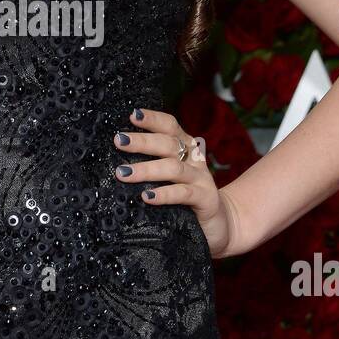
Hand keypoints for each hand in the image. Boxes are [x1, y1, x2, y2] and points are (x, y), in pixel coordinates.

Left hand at [113, 106, 238, 257]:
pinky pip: (183, 194)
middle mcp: (194, 160)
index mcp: (186, 148)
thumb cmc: (185, 198)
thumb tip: (118, 155)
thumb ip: (153, 163)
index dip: (153, 119)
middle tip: (119, 141)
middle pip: (169, 144)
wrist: (220, 223)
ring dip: (146, 169)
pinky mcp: (206, 199)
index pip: (170, 126)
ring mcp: (202, 179)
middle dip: (142, 142)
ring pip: (173, 168)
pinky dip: (164, 194)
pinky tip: (146, 196)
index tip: (132, 115)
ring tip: (123, 173)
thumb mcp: (171, 176)